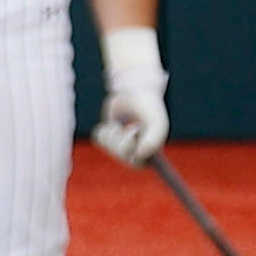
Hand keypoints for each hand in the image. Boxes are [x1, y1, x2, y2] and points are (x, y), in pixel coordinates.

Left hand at [91, 39, 169, 168]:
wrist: (133, 90)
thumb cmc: (148, 105)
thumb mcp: (155, 121)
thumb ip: (154, 140)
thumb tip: (140, 156)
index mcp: (151, 151)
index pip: (140, 165)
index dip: (133, 160)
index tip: (132, 152)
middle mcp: (138, 151)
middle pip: (124, 159)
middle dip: (122, 143)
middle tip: (127, 128)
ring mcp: (122, 146)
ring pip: (110, 149)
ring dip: (113, 134)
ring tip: (120, 123)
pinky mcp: (109, 138)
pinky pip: (99, 141)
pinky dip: (104, 130)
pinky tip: (111, 122)